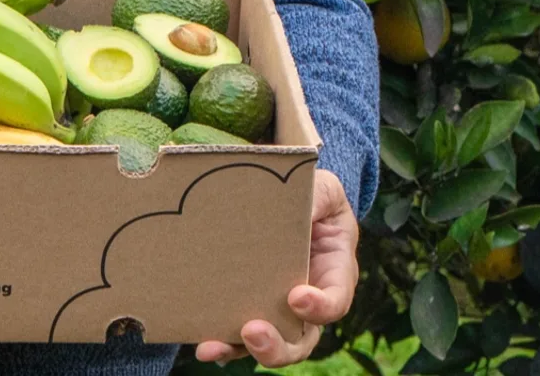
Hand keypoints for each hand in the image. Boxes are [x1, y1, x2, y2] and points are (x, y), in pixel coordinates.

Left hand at [193, 168, 357, 366]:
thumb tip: (300, 206)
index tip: (297, 297)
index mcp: (334, 273)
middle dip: (278, 345)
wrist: (283, 198)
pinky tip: (203, 343)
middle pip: (301, 341)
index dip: (321, 307)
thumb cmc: (310, 196)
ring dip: (239, 350)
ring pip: (267, 345)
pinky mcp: (249, 307)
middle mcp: (309, 301)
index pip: (336, 300)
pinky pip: (238, 335)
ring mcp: (278, 310)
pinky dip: (222, 343)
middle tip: (252, 331)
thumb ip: (316, 197)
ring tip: (212, 347)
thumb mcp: (321, 189)